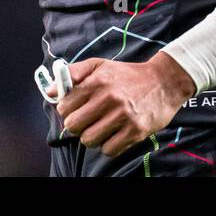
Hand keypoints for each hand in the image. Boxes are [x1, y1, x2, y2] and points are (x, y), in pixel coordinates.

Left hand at [51, 53, 197, 156]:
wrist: (164, 81)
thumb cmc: (127, 74)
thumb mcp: (100, 65)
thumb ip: (73, 73)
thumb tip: (51, 90)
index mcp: (97, 82)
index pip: (64, 107)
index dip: (67, 110)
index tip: (76, 109)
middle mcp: (109, 98)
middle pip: (74, 126)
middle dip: (77, 125)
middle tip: (87, 120)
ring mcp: (123, 116)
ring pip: (89, 140)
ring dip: (92, 137)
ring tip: (100, 128)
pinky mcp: (136, 131)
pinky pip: (109, 150)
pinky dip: (108, 146)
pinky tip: (114, 134)